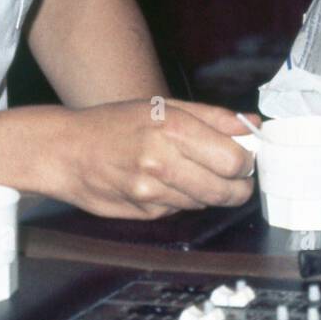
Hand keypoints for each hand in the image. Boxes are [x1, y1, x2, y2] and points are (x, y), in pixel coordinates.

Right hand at [49, 98, 259, 218]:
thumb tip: (253, 125)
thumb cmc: (115, 123)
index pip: (235, 159)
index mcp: (173, 127)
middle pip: (228, 190)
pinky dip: (184, 198)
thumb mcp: (163, 106)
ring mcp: (154, 192)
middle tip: (235, 173)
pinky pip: (182, 209)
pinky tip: (166, 181)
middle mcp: (164, 161)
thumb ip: (212, 117)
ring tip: (193, 171)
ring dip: (211, 191)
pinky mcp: (146, 213)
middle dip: (239, 185)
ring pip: (207, 203)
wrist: (67, 151)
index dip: (246, 160)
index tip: (244, 154)